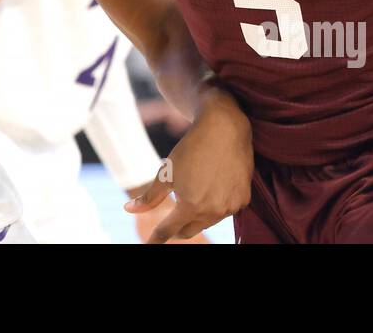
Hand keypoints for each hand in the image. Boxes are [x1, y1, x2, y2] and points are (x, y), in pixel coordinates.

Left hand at [124, 87, 252, 242]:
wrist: (224, 128)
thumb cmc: (190, 149)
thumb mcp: (166, 173)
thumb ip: (149, 197)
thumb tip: (128, 210)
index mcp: (190, 206)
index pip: (168, 231)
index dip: (156, 239)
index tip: (149, 244)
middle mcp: (212, 211)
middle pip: (188, 230)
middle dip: (176, 229)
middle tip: (169, 224)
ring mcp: (230, 207)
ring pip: (208, 220)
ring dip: (197, 215)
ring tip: (193, 196)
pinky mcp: (244, 199)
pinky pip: (225, 210)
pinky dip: (216, 206)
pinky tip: (212, 189)